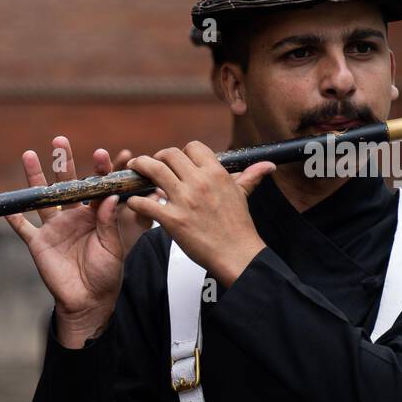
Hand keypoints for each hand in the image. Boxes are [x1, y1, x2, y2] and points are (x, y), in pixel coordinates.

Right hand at [3, 137, 163, 348]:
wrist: (89, 300)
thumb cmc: (106, 274)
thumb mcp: (113, 246)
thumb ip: (109, 221)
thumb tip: (111, 195)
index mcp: (94, 216)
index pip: (95, 187)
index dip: (98, 170)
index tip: (101, 153)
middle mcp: (72, 217)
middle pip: (65, 185)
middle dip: (62, 162)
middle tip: (60, 140)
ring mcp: (53, 228)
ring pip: (41, 199)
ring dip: (34, 178)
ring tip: (28, 155)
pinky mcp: (38, 243)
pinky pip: (23, 228)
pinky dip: (13, 218)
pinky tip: (6, 205)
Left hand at [125, 142, 273, 287]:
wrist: (236, 253)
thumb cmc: (238, 226)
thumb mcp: (243, 196)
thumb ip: (250, 177)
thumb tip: (267, 165)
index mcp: (216, 173)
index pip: (192, 147)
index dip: (182, 152)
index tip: (176, 161)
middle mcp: (199, 182)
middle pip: (169, 155)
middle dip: (157, 157)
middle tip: (150, 164)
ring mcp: (184, 200)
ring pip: (153, 170)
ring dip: (139, 166)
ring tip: (134, 169)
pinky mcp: (171, 219)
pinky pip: (144, 203)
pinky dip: (134, 201)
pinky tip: (133, 202)